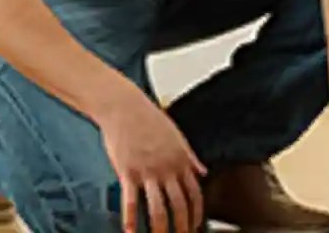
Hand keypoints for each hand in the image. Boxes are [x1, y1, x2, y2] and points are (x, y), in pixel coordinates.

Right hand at [95, 88, 206, 232]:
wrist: (125, 107)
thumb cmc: (149, 118)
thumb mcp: (177, 136)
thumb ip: (190, 157)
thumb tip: (203, 171)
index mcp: (181, 160)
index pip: (194, 193)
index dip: (196, 213)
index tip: (196, 226)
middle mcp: (167, 168)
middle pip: (179, 205)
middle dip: (182, 226)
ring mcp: (147, 172)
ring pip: (158, 208)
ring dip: (160, 228)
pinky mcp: (127, 172)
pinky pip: (131, 201)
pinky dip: (130, 219)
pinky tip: (130, 232)